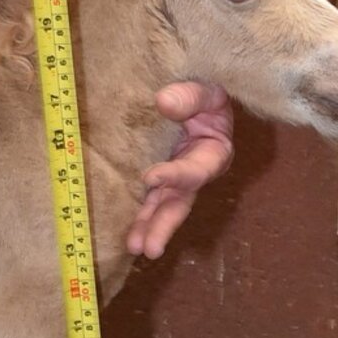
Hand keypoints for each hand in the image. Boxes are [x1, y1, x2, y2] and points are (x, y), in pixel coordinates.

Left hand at [125, 82, 234, 258]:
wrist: (197, 88)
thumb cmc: (206, 89)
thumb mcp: (207, 88)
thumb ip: (190, 95)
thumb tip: (163, 102)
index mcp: (214, 153)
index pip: (194, 169)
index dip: (175, 175)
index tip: (150, 178)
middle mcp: (196, 171)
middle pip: (180, 201)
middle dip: (164, 225)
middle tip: (148, 249)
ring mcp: (176, 175)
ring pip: (162, 205)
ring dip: (148, 226)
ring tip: (133, 248)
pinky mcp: (158, 174)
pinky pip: (148, 196)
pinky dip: (137, 211)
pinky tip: (123, 228)